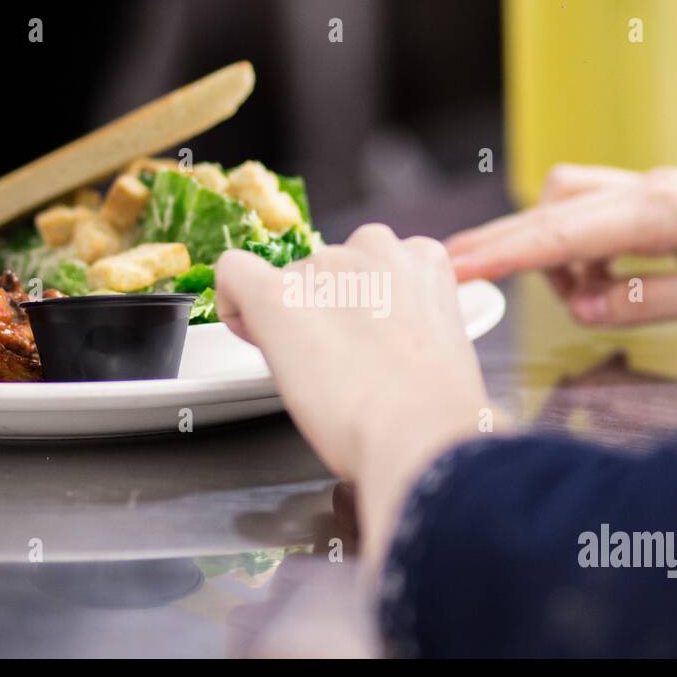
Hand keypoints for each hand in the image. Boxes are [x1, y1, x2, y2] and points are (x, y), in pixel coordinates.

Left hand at [216, 225, 492, 563]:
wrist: (417, 432)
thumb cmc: (434, 408)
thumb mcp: (442, 342)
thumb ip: (407, 318)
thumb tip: (377, 333)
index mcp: (421, 257)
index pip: (373, 261)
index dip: (355, 299)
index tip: (354, 333)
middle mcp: (373, 245)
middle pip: (327, 271)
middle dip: (323, 308)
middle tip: (335, 361)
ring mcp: (323, 266)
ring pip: (288, 280)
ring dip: (291, 314)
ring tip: (312, 369)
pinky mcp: (275, 293)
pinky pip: (235, 273)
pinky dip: (234, 303)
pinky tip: (249, 332)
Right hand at [446, 165, 676, 325]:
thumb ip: (645, 302)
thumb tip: (583, 305)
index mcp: (662, 212)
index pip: (561, 234)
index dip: (502, 253)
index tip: (452, 267)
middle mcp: (649, 189)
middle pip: (551, 206)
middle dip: (505, 242)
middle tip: (459, 273)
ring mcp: (655, 188)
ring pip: (570, 203)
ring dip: (556, 250)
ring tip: (588, 300)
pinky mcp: (663, 198)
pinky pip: (599, 212)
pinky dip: (585, 247)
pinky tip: (612, 284)